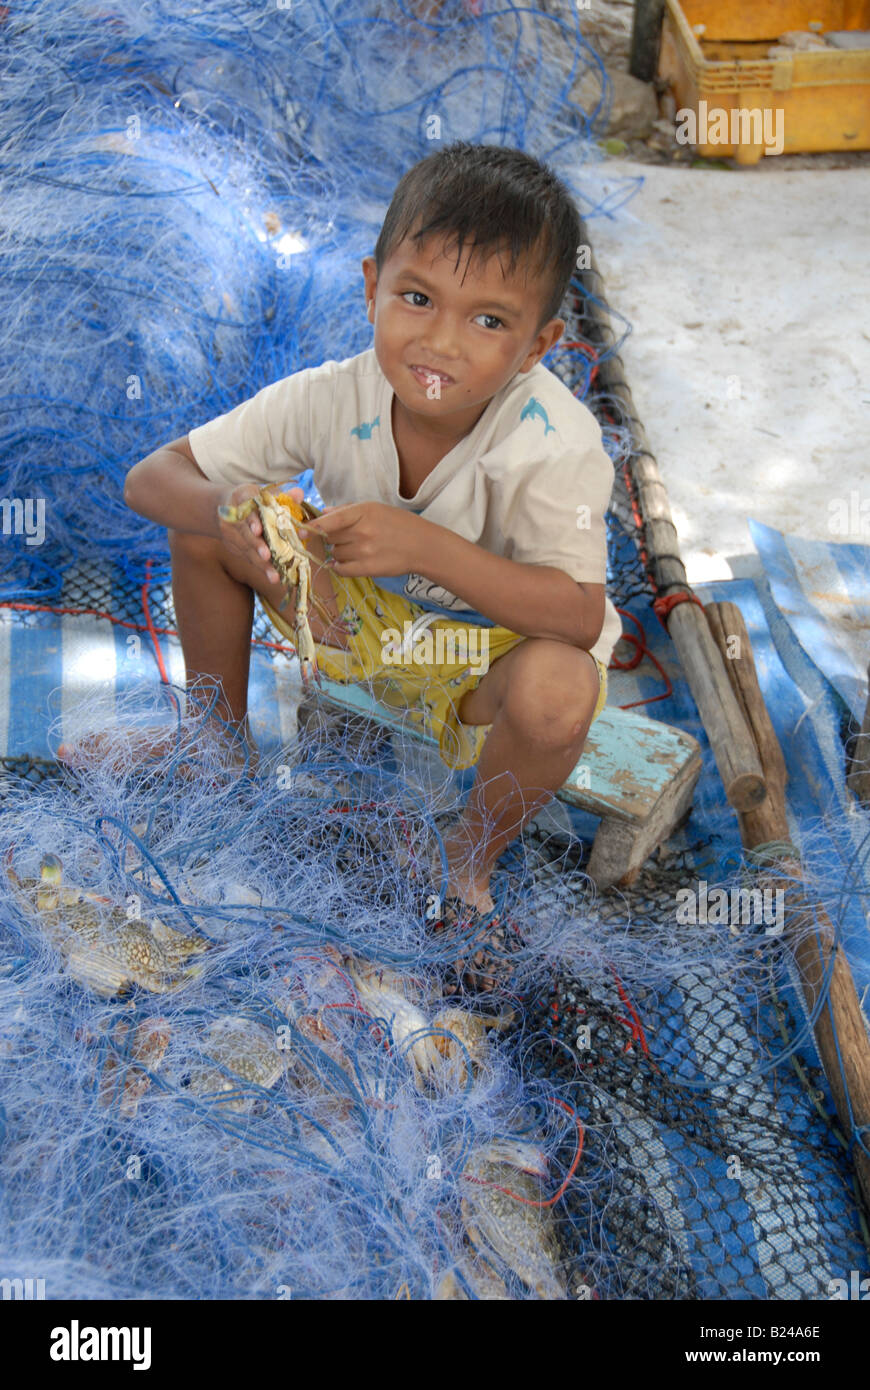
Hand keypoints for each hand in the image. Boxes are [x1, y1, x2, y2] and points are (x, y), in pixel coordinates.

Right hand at [216, 483, 305, 584]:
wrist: (222, 506)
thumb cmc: (252, 499)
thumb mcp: (264, 494)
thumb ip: (283, 496)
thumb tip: (300, 493)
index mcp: (242, 498)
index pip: (247, 509)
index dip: (253, 520)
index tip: (258, 530)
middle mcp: (233, 516)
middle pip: (246, 533)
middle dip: (257, 545)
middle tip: (267, 556)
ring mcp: (229, 533)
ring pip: (246, 549)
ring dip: (260, 563)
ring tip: (274, 576)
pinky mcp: (232, 546)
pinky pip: (246, 556)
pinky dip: (259, 566)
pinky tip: (271, 575)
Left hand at [298, 501, 424, 576]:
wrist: (421, 546)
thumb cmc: (398, 524)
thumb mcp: (375, 509)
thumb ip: (347, 511)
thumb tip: (323, 513)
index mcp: (363, 512)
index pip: (330, 521)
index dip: (312, 527)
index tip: (299, 531)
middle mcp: (362, 532)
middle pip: (330, 538)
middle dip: (333, 538)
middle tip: (349, 537)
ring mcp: (364, 551)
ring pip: (335, 553)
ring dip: (340, 552)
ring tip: (358, 548)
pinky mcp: (367, 569)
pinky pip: (341, 569)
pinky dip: (340, 566)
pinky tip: (349, 561)